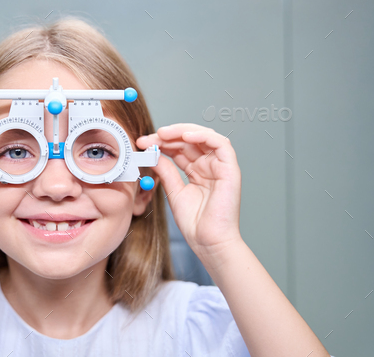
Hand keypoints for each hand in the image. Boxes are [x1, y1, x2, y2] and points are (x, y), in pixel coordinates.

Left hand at [136, 124, 241, 261]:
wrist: (208, 242)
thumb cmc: (195, 223)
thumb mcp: (173, 191)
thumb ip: (165, 171)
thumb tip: (152, 153)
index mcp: (197, 171)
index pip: (179, 148)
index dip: (161, 143)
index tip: (143, 143)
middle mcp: (209, 166)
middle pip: (190, 140)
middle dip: (167, 136)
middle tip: (148, 138)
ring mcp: (220, 166)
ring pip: (204, 136)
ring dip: (182, 131)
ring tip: (163, 134)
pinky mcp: (230, 169)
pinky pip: (220, 144)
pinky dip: (203, 136)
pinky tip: (185, 136)